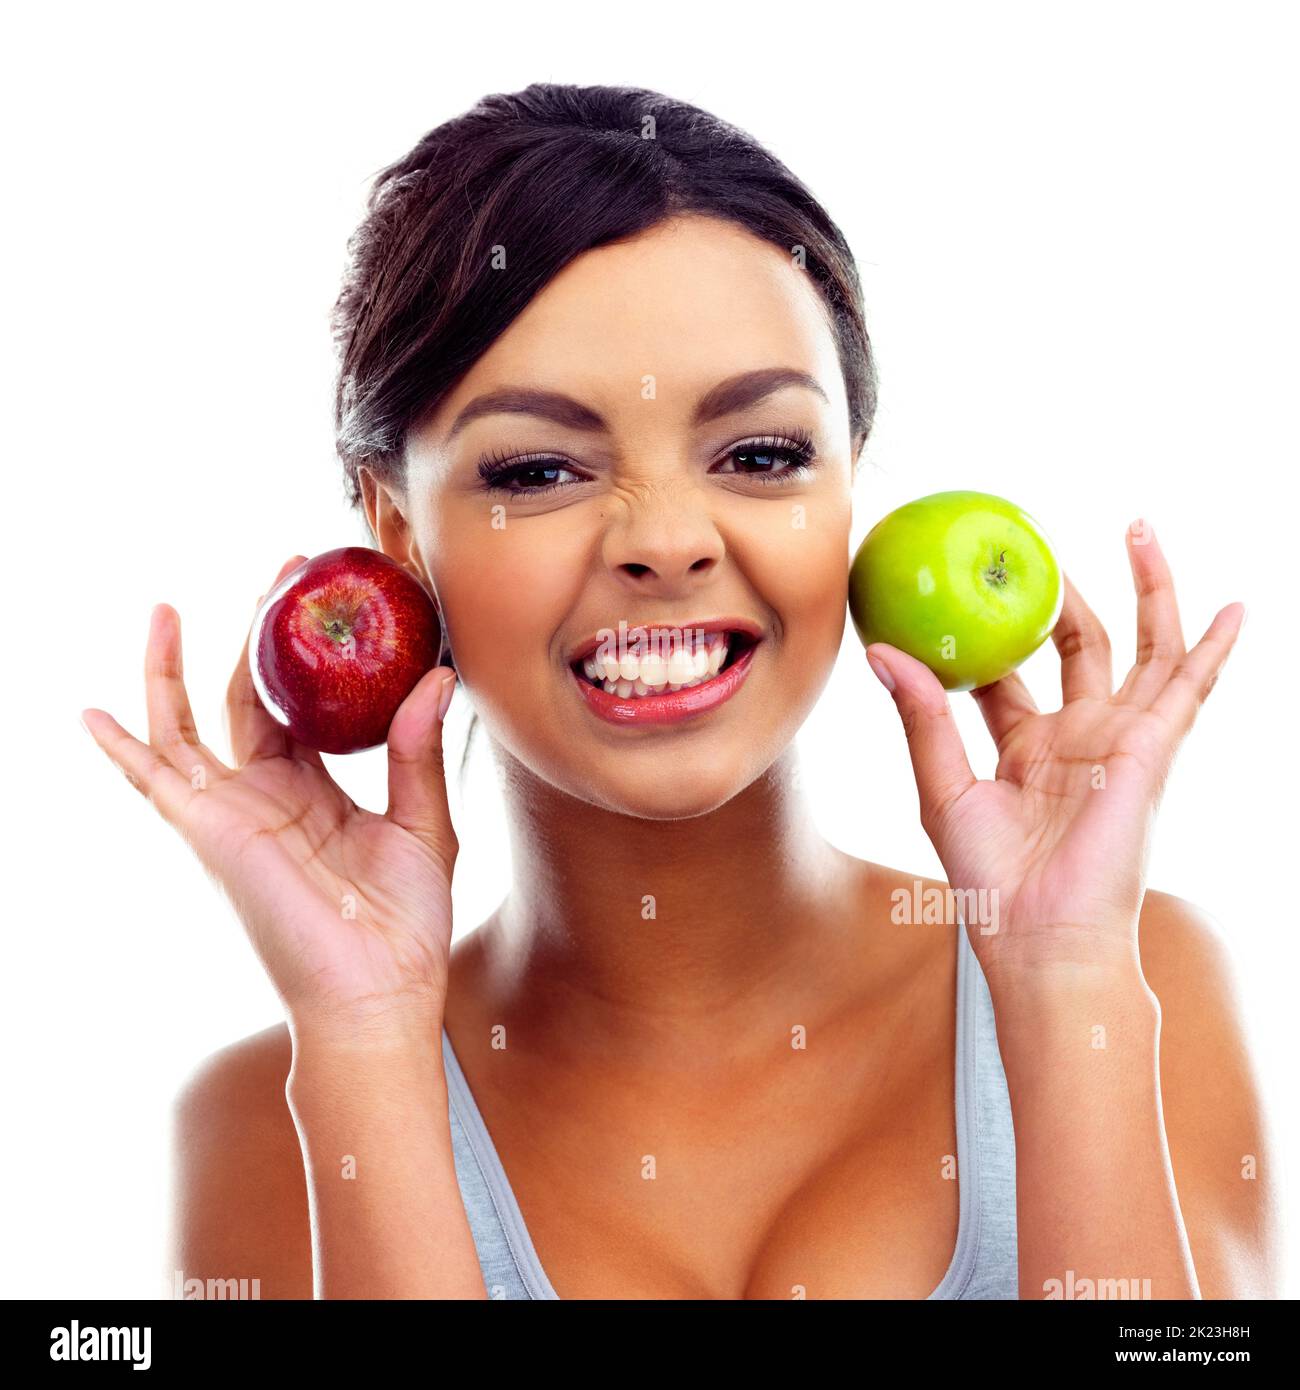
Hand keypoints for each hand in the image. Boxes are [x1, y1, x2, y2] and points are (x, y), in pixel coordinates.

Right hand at [80, 556, 460, 1041]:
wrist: (380, 990)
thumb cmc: (405, 923)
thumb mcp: (424, 822)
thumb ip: (419, 750)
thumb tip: (438, 676)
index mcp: (315, 792)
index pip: (300, 708)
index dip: (306, 656)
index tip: (324, 599)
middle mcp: (267, 797)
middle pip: (247, 700)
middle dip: (257, 635)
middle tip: (281, 572)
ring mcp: (232, 813)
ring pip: (186, 726)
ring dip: (170, 668)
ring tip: (164, 608)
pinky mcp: (211, 830)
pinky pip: (154, 782)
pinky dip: (120, 750)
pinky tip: (90, 714)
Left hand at [864, 520, 1244, 988]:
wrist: (1042, 933)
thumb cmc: (989, 880)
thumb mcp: (944, 786)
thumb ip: (923, 716)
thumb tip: (882, 650)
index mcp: (1022, 747)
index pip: (1007, 673)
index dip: (990, 631)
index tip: (967, 580)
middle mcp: (1074, 737)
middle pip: (1077, 646)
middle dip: (1064, 595)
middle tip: (1044, 544)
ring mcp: (1118, 739)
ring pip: (1142, 648)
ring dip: (1147, 589)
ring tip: (1140, 528)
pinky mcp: (1153, 748)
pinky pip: (1190, 686)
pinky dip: (1215, 646)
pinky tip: (1234, 607)